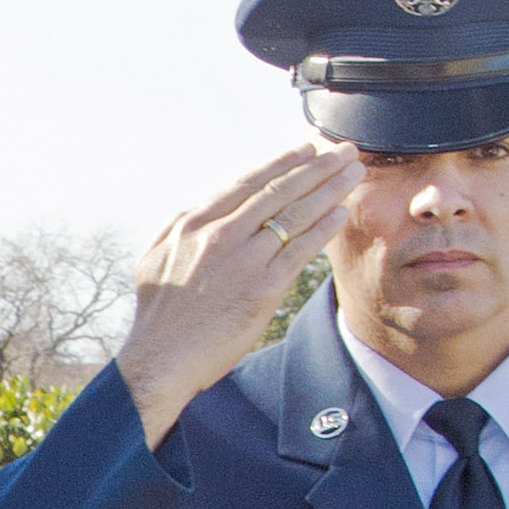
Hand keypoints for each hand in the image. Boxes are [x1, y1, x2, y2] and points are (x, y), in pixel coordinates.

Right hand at [115, 143, 355, 430]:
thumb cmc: (157, 315)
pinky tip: (341, 213)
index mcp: (194, 224)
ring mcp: (244, 260)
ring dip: (329, 190)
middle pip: (279, 191)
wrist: (160, 360)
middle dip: (317, 166)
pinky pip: (301, 250)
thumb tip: (198, 207)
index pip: (248, 182)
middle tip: (344, 150)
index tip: (307, 148)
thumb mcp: (154, 257)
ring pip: (295, 214)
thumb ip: (179, 227)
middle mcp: (221, 235)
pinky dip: (323, 228)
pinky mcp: (263, 289)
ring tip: (353, 173)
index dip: (283, 162)